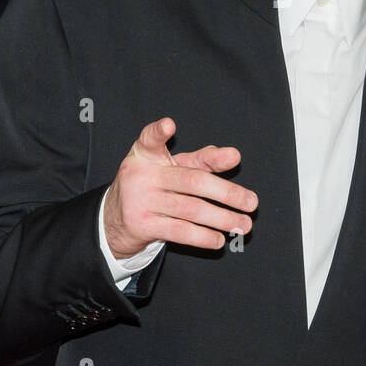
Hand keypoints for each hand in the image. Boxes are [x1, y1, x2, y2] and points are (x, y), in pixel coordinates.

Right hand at [103, 117, 257, 258]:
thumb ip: (200, 159)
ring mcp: (141, 201)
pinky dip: (202, 237)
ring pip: (190, 209)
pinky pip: (179, 231)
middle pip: (192, 181)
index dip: (159, 132)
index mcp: (146, 154)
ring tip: (244, 225)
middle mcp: (142, 175)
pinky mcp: (142, 225)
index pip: (151, 139)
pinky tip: (219, 239)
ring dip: (222, 219)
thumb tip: (232, 155)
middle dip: (226, 192)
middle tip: (252, 202)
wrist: (114, 218)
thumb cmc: (152, 185)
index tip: (169, 125)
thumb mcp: (169, 166)